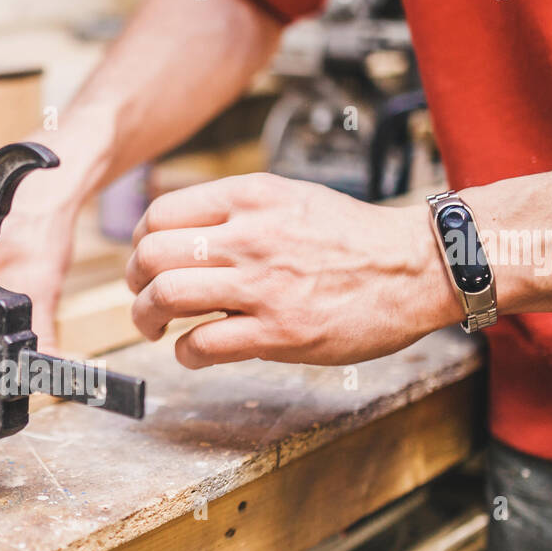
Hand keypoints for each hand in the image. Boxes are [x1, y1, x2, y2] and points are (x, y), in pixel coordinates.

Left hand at [126, 173, 459, 367]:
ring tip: (156, 327)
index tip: (146, 260)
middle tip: (144, 297)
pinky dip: (185, 353)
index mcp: (252, 197)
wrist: (417, 267)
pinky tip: (193, 352)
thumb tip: (181, 229)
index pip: (160, 213)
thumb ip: (238, 209)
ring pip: (167, 297)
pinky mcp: (278, 332)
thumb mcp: (291, 198)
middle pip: (151, 255)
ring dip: (147, 318)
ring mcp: (262, 286)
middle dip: (134, 282)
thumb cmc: (354, 237)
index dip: (139, 242)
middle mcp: (250, 236)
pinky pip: (202, 345)